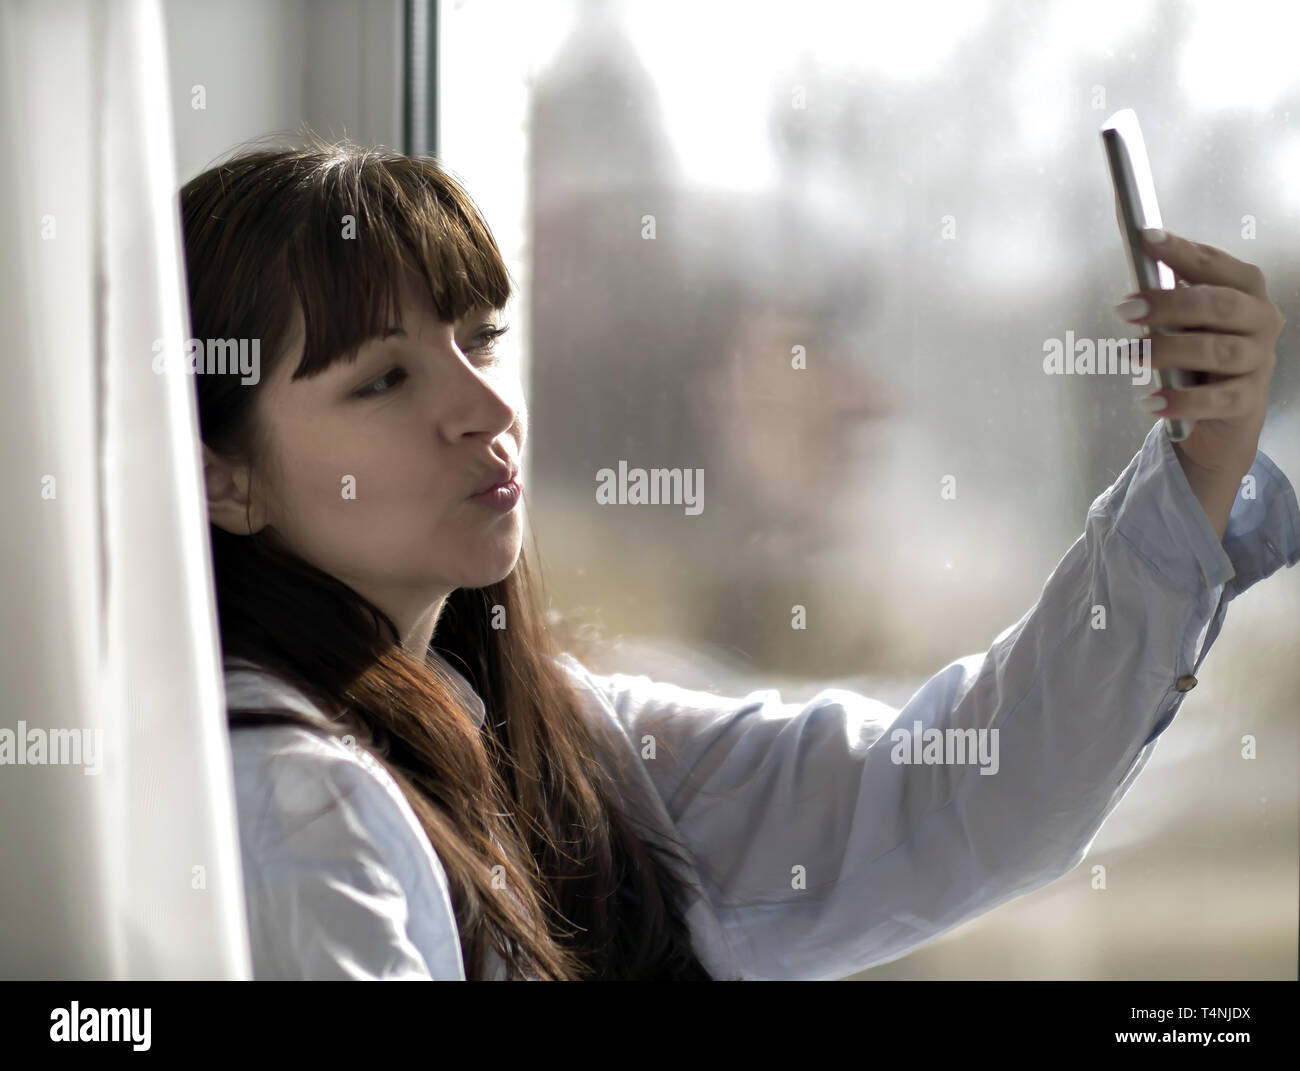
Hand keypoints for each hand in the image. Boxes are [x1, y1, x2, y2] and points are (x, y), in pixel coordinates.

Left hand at [1116, 228, 1283, 481]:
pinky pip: (1216, 401)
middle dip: (1171, 305)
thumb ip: (1165, 292)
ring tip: (1131, 354)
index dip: (1181, 251)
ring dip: (1171, 351)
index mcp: (1245, 291)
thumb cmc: (1201, 351)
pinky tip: (1151, 402)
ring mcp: (1258, 362)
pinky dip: (1182, 401)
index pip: (1214, 265)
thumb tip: (1134, 252)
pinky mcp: (1248, 401)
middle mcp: (1260, 321)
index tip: (1145, 238)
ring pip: (1219, 352)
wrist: (1224, 413)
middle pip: (1220, 306)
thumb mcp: (1184, 319)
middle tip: (1125, 310)